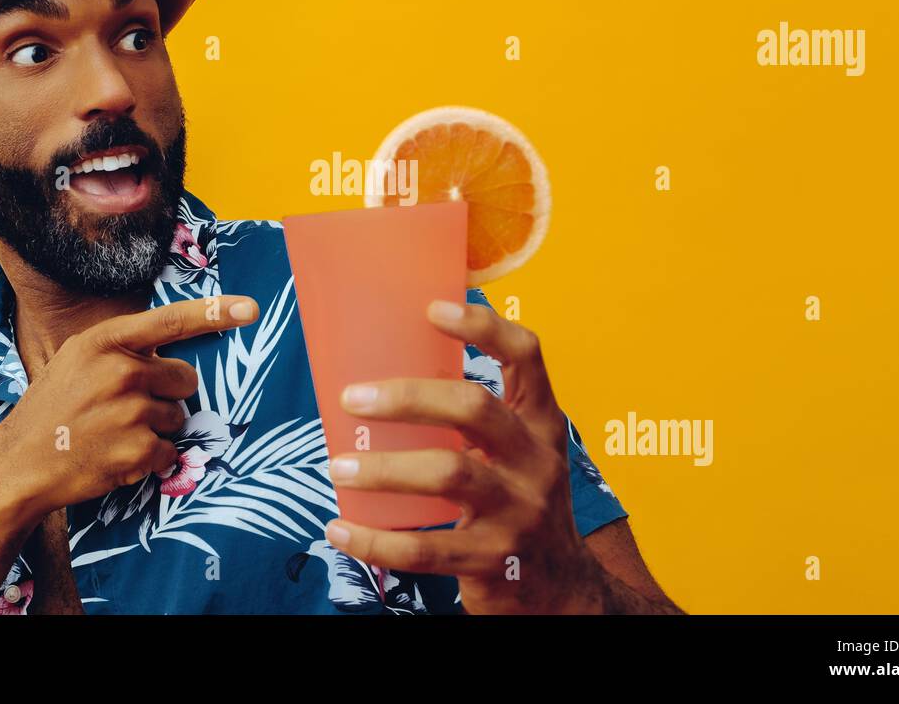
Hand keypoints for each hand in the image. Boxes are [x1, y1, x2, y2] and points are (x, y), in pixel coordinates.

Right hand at [0, 295, 259, 520]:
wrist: (19, 463)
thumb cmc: (54, 407)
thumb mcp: (78, 359)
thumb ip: (123, 349)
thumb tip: (172, 352)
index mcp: (105, 341)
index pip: (171, 321)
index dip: (215, 312)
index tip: (250, 307)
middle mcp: (121, 371)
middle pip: (185, 378)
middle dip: (166, 394)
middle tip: (126, 408)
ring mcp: (130, 411)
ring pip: (177, 417)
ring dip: (155, 429)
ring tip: (113, 433)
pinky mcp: (136, 450)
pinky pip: (168, 451)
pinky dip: (148, 459)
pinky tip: (114, 456)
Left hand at [323, 300, 597, 613]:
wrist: (562, 589)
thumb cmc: (520, 503)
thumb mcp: (519, 455)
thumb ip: (477, 421)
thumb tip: (388, 373)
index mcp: (541, 424)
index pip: (527, 357)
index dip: (483, 328)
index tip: (431, 309)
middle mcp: (537, 461)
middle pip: (474, 408)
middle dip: (407, 397)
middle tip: (351, 397)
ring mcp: (519, 513)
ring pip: (448, 474)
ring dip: (383, 467)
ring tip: (337, 466)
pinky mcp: (494, 561)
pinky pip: (425, 550)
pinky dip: (374, 541)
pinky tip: (340, 530)